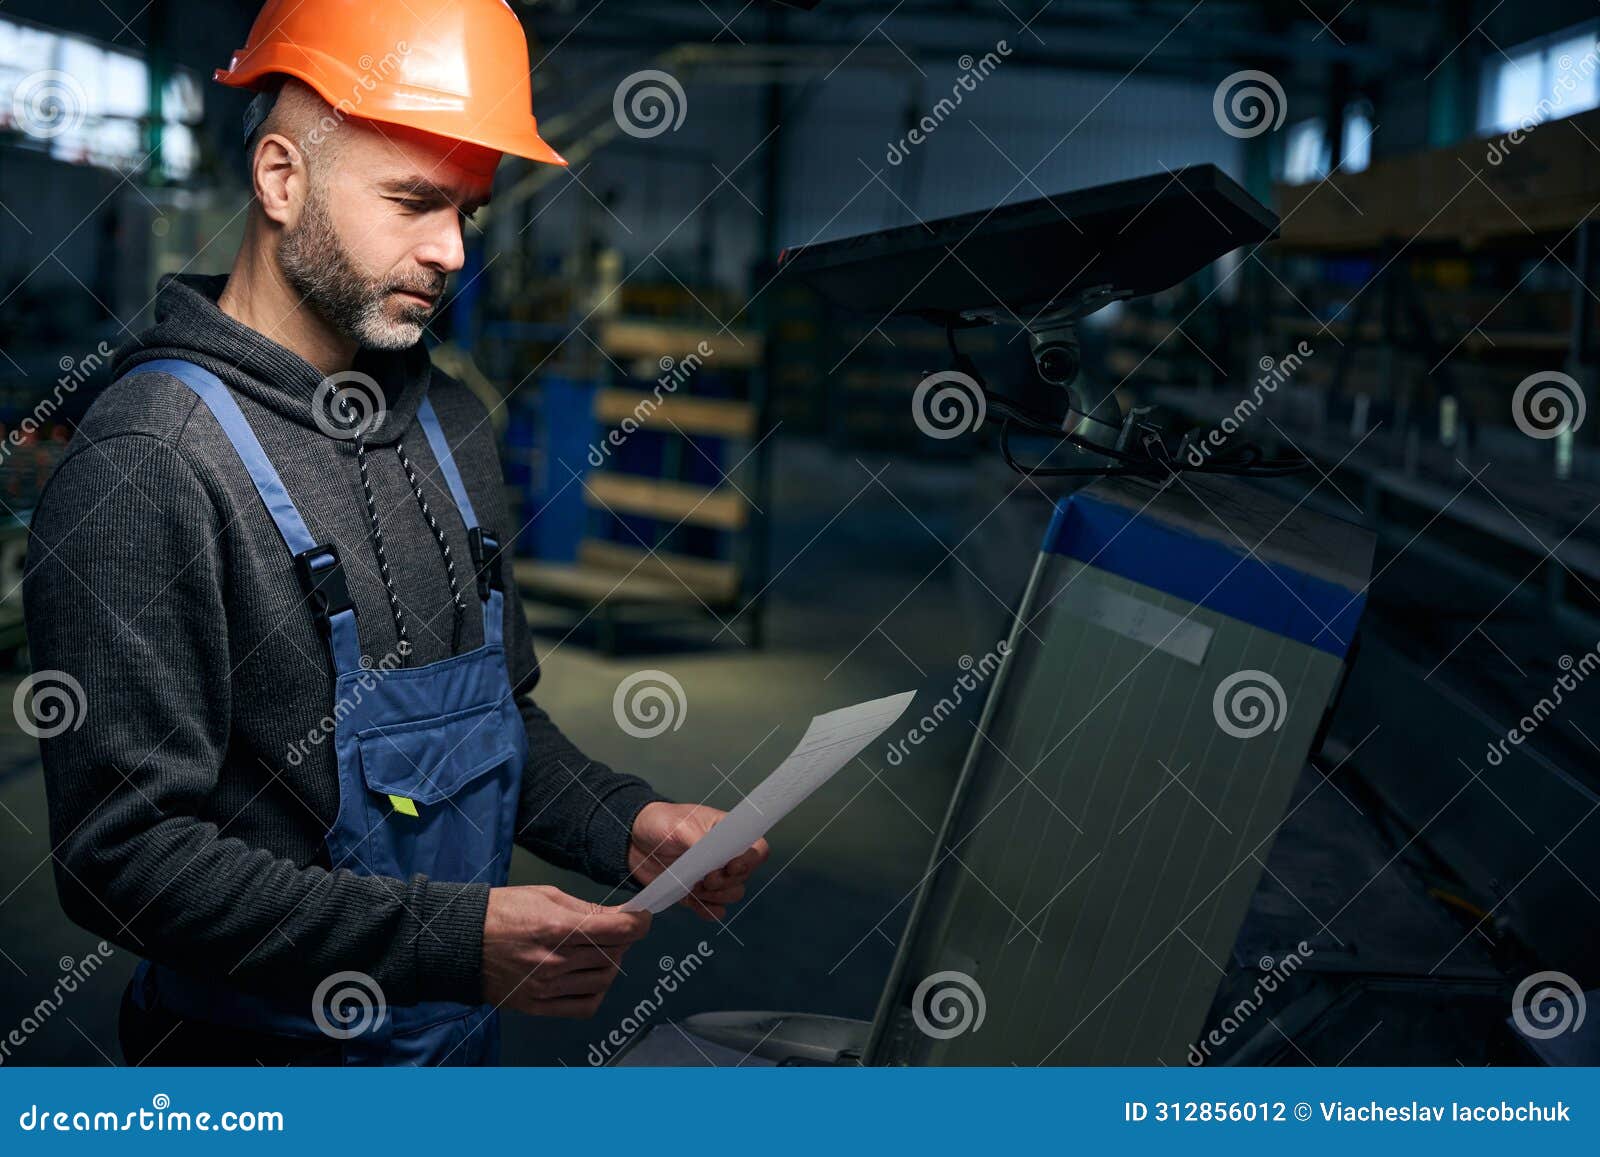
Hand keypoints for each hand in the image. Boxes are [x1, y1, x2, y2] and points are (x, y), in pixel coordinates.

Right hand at [481, 885, 650, 1017]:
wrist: (462, 942)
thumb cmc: (502, 912)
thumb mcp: (546, 896)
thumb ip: (586, 909)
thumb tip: (620, 916)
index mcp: (558, 928)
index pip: (618, 931)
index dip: (639, 923)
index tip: (641, 919)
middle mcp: (556, 961)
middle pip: (614, 955)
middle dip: (622, 940)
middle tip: (613, 931)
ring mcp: (547, 987)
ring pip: (604, 980)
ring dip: (610, 964)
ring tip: (598, 952)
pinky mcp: (539, 1005)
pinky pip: (584, 1007)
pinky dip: (596, 992)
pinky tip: (588, 977)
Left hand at [627, 802, 769, 920]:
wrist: (633, 840)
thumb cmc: (660, 822)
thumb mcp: (679, 825)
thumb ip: (699, 841)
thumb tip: (714, 860)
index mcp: (727, 832)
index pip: (757, 847)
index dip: (751, 860)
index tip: (731, 867)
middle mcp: (725, 855)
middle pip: (745, 876)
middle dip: (727, 882)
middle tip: (706, 879)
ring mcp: (712, 875)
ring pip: (732, 894)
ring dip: (717, 896)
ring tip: (696, 888)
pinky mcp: (697, 893)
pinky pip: (714, 909)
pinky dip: (708, 910)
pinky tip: (695, 904)